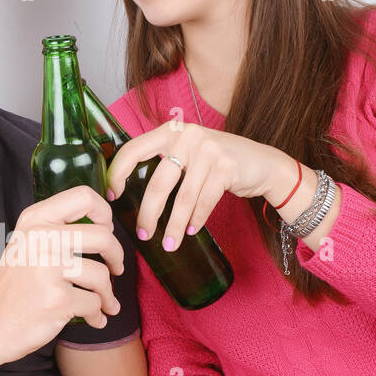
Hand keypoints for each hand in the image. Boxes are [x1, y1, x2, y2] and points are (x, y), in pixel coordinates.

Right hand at [0, 186, 124, 361]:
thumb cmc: (13, 287)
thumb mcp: (25, 244)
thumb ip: (56, 228)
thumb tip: (104, 226)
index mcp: (34, 220)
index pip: (83, 196)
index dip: (105, 212)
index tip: (108, 230)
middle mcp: (41, 238)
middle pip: (104, 237)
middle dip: (117, 256)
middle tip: (116, 268)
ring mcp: (49, 269)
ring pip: (102, 275)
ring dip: (107, 294)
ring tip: (103, 302)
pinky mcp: (58, 299)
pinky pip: (94, 303)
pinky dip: (98, 314)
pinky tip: (93, 318)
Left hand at [105, 120, 298, 248]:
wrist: (262, 163)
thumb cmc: (217, 162)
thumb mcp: (189, 151)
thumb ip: (165, 159)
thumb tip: (130, 188)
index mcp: (171, 131)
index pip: (134, 150)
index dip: (118, 173)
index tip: (113, 195)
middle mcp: (188, 136)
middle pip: (158, 182)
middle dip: (149, 213)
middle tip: (143, 234)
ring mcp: (209, 151)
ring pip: (183, 198)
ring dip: (174, 226)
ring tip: (169, 243)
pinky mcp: (226, 168)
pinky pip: (204, 202)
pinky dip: (196, 220)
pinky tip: (191, 231)